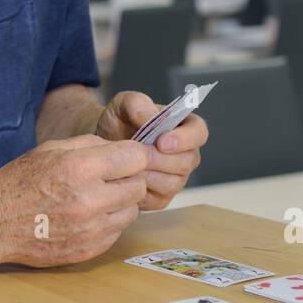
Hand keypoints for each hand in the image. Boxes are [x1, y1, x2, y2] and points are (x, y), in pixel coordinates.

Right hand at [0, 134, 151, 267]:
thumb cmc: (19, 183)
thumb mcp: (50, 149)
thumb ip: (90, 145)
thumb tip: (122, 149)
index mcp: (80, 168)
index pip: (136, 158)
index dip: (133, 155)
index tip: (126, 157)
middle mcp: (89, 200)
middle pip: (139, 186)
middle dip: (129, 178)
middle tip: (110, 177)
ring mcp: (90, 230)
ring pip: (132, 211)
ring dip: (121, 202)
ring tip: (97, 197)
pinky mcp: (89, 250)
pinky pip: (117, 231)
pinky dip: (108, 222)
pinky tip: (87, 215)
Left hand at [96, 90, 207, 211]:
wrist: (103, 142)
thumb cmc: (119, 120)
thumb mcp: (124, 103)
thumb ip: (138, 105)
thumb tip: (152, 119)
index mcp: (184, 126)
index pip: (199, 133)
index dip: (185, 139)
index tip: (162, 141)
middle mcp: (186, 153)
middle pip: (187, 162)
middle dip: (162, 160)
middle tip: (139, 155)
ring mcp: (176, 177)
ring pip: (173, 183)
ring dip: (150, 175)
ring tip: (130, 165)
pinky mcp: (162, 196)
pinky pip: (159, 199)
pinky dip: (142, 191)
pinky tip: (127, 179)